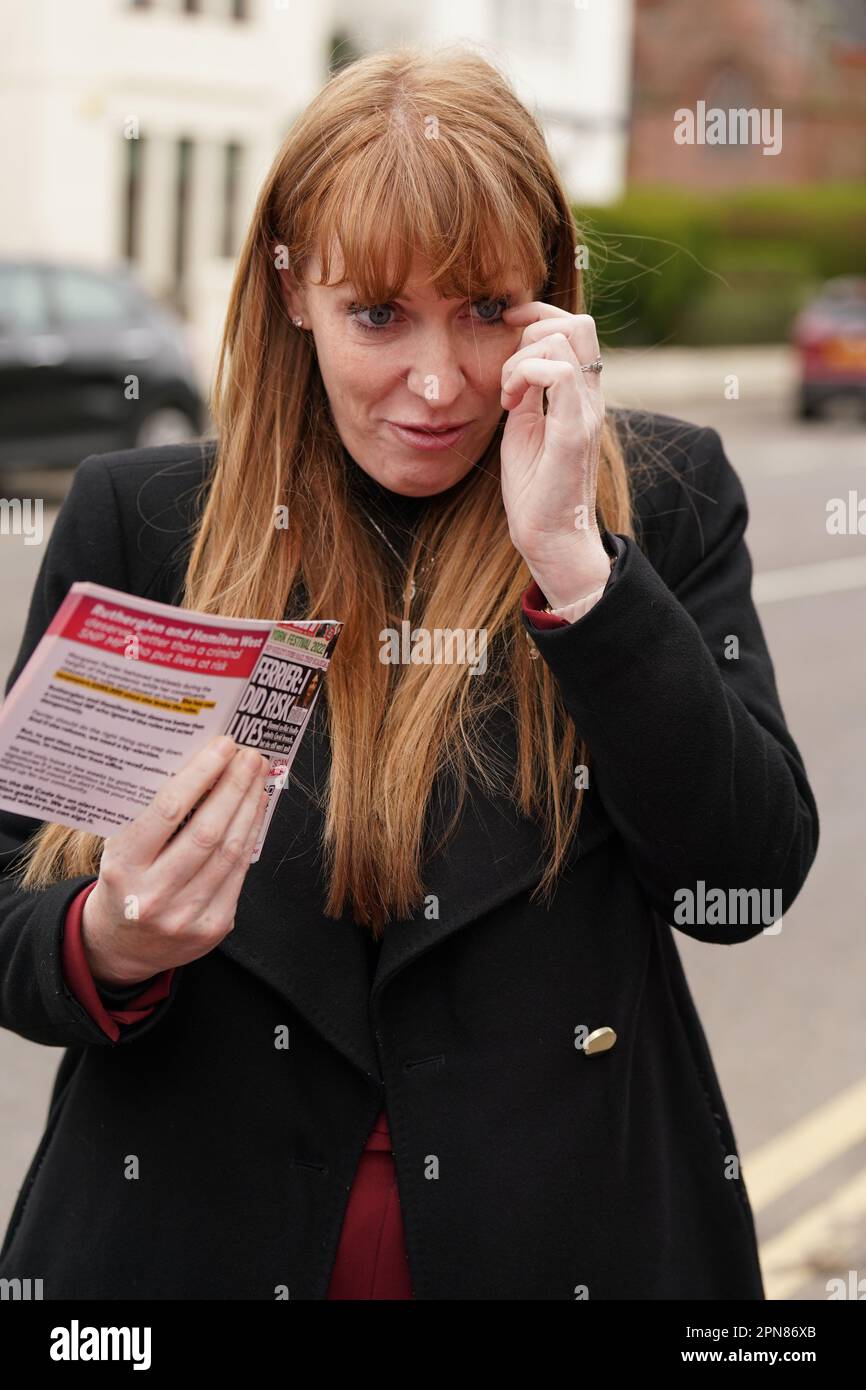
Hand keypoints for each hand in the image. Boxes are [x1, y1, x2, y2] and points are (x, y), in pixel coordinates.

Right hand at [81, 735, 271, 986]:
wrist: (122, 946)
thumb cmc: (124, 881)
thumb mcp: (119, 847)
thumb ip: (150, 814)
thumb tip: (201, 763)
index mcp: (123, 867)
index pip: (168, 811)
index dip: (201, 774)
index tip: (223, 746)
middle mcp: (154, 895)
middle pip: (208, 832)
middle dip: (234, 787)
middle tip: (250, 756)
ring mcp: (186, 916)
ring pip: (230, 852)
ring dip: (249, 808)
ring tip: (257, 778)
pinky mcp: (213, 928)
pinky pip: (240, 873)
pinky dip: (251, 836)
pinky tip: (255, 812)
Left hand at [498, 303, 609, 607]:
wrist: (551, 537)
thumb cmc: (536, 489)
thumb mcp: (525, 428)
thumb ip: (526, 394)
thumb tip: (515, 367)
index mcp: (580, 395)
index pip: (576, 327)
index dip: (540, 315)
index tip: (506, 330)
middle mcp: (590, 398)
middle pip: (578, 323)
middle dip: (532, 329)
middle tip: (506, 370)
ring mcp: (585, 412)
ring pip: (565, 340)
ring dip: (522, 357)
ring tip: (508, 394)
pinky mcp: (573, 432)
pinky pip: (557, 374)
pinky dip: (524, 375)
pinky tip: (510, 404)